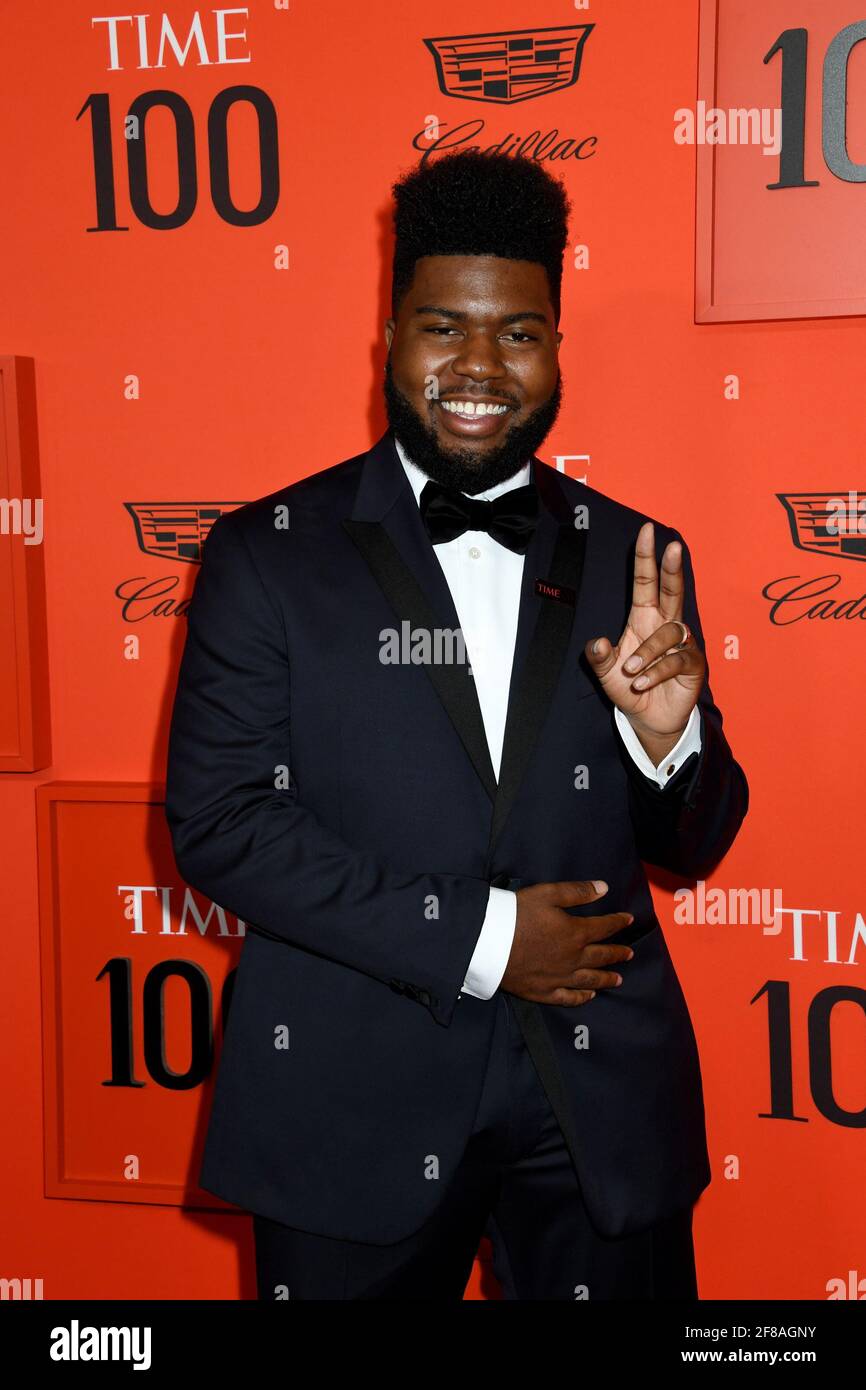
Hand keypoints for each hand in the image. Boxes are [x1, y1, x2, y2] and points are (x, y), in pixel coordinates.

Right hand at [501, 880, 635, 1005]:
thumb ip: (577, 892)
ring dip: (606, 978)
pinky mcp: (544, 991)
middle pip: (601, 956)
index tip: (628, 920)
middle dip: (617, 953)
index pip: (604, 927)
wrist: (489, 943)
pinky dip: (582, 997)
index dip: (618, 922)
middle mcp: (573, 958)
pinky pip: (569, 998)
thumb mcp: (547, 894)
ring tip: (618, 979)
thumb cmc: (517, 914)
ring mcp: (560, 978)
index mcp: (575, 933)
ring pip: (590, 980)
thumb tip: (604, 888)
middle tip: (629, 954)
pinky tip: (590, 996)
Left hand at [584, 521, 705, 739]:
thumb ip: (598, 657)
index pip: (645, 582)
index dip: (645, 558)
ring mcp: (682, 644)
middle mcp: (665, 625)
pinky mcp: (693, 664)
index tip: (646, 531)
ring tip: (632, 672)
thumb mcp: (606, 673)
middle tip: (674, 546)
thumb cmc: (629, 686)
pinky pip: (677, 660)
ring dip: (648, 652)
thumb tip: (598, 642)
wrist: (647, 718)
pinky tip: (642, 683)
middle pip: (673, 590)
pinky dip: (656, 672)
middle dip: (673, 568)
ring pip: (669, 632)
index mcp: (643, 618)